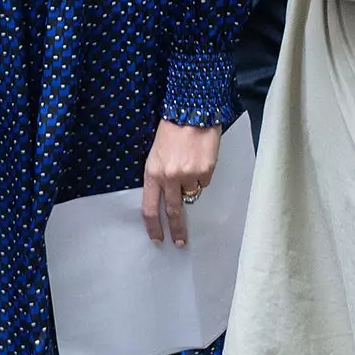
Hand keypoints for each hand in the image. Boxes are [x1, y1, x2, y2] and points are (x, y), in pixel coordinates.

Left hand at [141, 120, 221, 247]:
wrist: (192, 111)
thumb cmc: (171, 131)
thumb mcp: (156, 154)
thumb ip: (159, 177)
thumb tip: (167, 198)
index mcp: (152, 173)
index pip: (149, 208)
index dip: (153, 227)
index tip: (158, 239)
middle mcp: (169, 178)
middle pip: (172, 212)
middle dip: (177, 230)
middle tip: (180, 243)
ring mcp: (188, 176)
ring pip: (191, 193)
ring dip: (191, 185)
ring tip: (190, 164)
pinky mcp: (205, 172)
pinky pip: (204, 182)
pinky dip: (202, 175)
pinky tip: (200, 159)